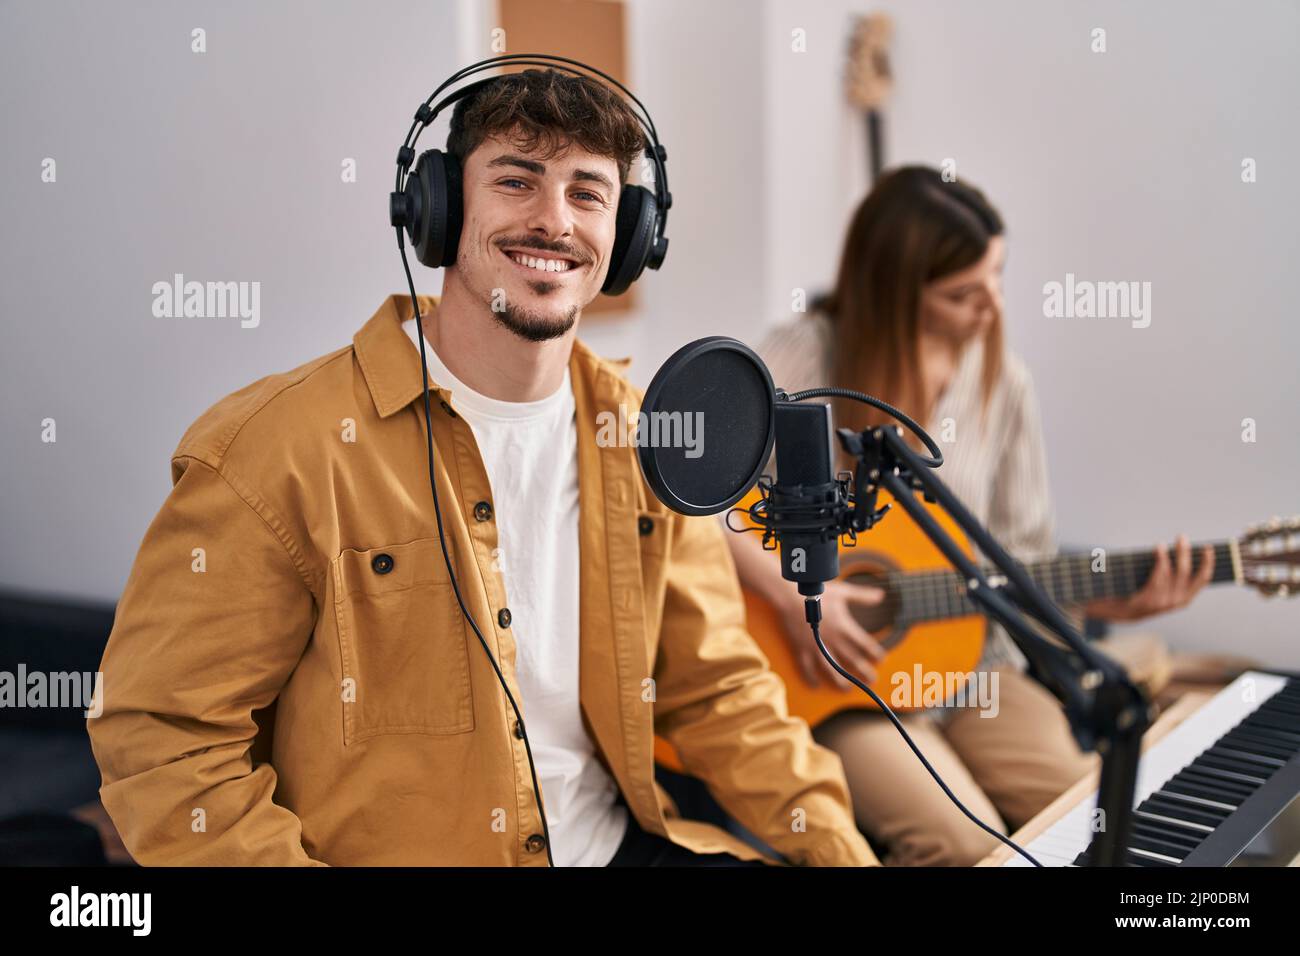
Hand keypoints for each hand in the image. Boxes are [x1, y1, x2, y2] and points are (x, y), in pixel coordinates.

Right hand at [775, 579, 887, 689]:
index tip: (881, 659)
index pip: (865, 644)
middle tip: (872, 680)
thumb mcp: (843, 592)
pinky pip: (807, 667)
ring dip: (840, 680)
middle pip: (853, 660)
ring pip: (831, 669)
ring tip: (847, 688)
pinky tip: (815, 685)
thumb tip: (881, 595)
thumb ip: (863, 596)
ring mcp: (816, 646)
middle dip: (864, 671)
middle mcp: (833, 640)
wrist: (790, 596)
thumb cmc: (817, 592)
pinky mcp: (801, 649)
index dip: (875, 653)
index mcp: (844, 627)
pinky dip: (810, 677)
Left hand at [1086, 534, 1213, 622]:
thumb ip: (1173, 574)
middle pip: (1186, 573)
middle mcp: (1176, 602)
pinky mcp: (1147, 601)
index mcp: (1184, 599)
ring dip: (1171, 554)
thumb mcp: (1162, 586)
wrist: (1117, 611)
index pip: (1203, 580)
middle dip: (1185, 553)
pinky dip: (1160, 560)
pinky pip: (1158, 577)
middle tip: (1182, 537)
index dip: (1207, 563)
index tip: (1208, 547)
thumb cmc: (1141, 592)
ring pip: (1172, 573)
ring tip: (1166, 541)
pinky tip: (1158, 548)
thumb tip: (1183, 548)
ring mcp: (1162, 604)